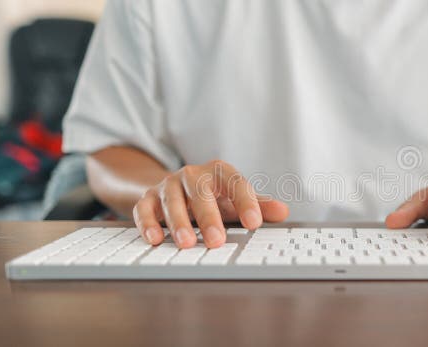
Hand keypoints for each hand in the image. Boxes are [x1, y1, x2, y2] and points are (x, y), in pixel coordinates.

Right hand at [133, 160, 288, 248]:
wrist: (177, 189)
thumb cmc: (213, 197)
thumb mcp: (235, 199)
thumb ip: (258, 205)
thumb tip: (283, 211)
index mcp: (219, 172)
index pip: (236, 183)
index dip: (246, 202)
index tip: (254, 223)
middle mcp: (193, 175)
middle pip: (201, 192)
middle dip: (209, 217)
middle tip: (216, 241)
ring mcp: (168, 185)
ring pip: (172, 201)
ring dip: (179, 223)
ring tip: (187, 244)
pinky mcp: (148, 198)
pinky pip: (143, 209)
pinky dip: (148, 223)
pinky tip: (155, 239)